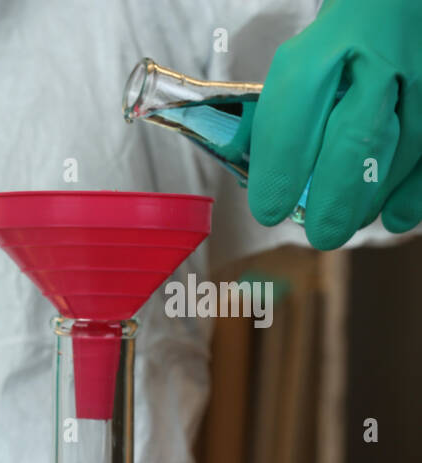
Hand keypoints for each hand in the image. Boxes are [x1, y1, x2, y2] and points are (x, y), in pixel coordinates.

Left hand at [249, 0, 421, 248]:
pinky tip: (393, 218)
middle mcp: (380, 55)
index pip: (296, 111)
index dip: (281, 169)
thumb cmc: (339, 39)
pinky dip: (414, 191)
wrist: (392, 5)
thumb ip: (282, 112)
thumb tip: (261, 178)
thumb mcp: (304, 59)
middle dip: (333, 197)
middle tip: (319, 234)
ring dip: (370, 197)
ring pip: (402, 147)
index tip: (269, 210)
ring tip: (344, 225)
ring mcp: (421, 71)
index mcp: (325, 45)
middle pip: (356, 136)